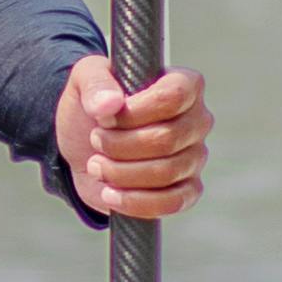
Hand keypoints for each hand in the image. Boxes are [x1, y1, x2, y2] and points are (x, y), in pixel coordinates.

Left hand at [58, 52, 208, 220]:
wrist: (85, 144)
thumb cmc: (94, 104)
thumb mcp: (84, 79)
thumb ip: (95, 83)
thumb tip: (110, 104)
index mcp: (184, 84)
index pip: (174, 96)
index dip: (135, 112)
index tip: (105, 118)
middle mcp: (197, 120)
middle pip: (167, 139)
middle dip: (120, 145)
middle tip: (95, 141)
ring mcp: (195, 156)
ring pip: (166, 173)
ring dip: (121, 173)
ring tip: (96, 166)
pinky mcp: (188, 189)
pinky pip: (173, 202)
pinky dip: (136, 202)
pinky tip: (110, 194)